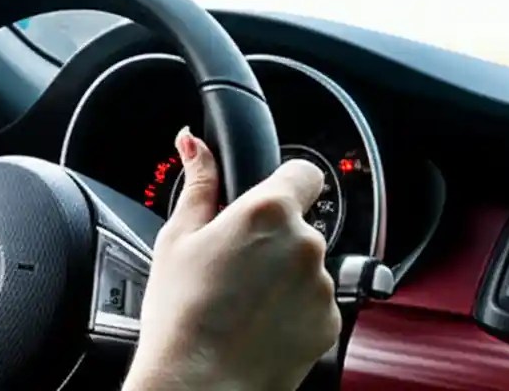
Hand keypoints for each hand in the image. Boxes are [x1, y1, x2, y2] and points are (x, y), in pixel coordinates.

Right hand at [124, 129, 340, 390]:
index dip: (285, 183)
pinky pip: (315, 303)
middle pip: (299, 225)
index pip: (304, 172)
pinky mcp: (330, 322)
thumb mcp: (178, 238)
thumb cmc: (182, 315)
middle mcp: (305, 243)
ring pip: (307, 266)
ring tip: (243, 302)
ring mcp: (322, 285)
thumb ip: (198, 183)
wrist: (199, 385)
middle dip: (274, 239)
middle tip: (234, 267)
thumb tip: (194, 143)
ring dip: (284, 276)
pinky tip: (258, 324)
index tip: (266, 201)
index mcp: (269, 211)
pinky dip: (294, 310)